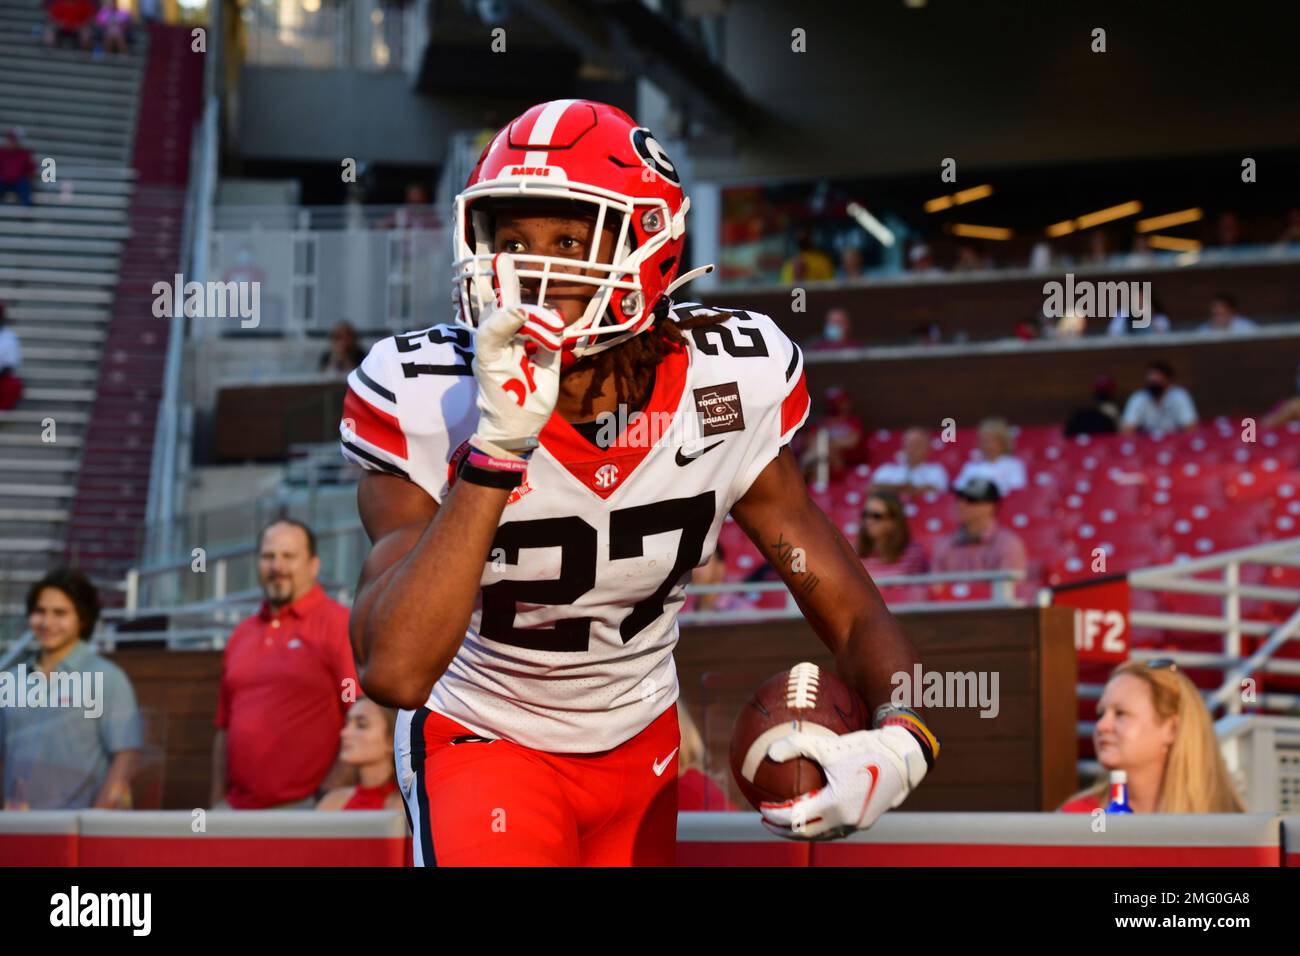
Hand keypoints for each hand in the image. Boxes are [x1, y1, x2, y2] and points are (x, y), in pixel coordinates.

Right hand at [471, 253, 564, 453]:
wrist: (519, 428)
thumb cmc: (531, 398)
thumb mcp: (548, 363)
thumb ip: (548, 339)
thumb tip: (555, 317)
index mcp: (511, 340)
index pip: (508, 304)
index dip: (505, 281)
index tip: (501, 257)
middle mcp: (497, 342)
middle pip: (502, 305)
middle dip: (508, 285)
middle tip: (516, 277)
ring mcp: (489, 350)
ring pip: (498, 316)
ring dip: (524, 314)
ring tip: (546, 327)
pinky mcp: (485, 360)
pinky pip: (490, 334)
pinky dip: (503, 321)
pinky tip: (518, 313)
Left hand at [758, 726, 929, 840]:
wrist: (903, 757)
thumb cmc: (865, 747)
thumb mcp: (829, 745)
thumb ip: (798, 745)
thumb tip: (769, 753)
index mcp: (836, 805)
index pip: (797, 818)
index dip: (776, 816)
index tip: (762, 809)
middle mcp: (847, 820)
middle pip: (807, 834)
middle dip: (784, 830)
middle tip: (766, 819)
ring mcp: (858, 822)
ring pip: (823, 834)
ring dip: (802, 830)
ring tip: (787, 820)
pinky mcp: (866, 819)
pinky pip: (837, 827)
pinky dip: (820, 824)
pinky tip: (814, 810)